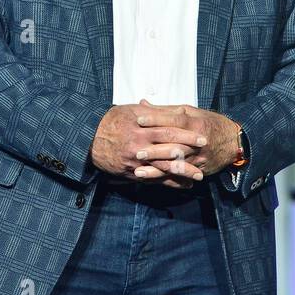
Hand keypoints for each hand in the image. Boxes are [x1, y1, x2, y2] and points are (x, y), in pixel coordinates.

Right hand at [90, 101, 207, 187]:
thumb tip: (171, 109)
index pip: (169, 131)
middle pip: (169, 151)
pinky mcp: (131, 173)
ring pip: (163, 168)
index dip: (187, 135)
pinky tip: (182, 185)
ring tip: (198, 176)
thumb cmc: (110, 121)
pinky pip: (153, 180)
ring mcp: (136, 161)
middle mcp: (139, 146)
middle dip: (189, 155)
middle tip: (206, 158)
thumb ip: (151, 111)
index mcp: (141, 128)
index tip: (202, 137)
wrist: (88, 139)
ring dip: (182, 173)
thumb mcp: (130, 111)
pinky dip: (168, 183)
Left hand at [132, 100, 239, 187]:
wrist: (234, 142)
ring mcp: (198, 157)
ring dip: (156, 170)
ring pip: (175, 164)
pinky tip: (152, 182)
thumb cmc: (209, 123)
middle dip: (154, 149)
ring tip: (138, 171)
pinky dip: (165, 180)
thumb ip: (166, 110)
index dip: (156, 119)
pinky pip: (180, 176)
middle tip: (135, 151)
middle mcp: (197, 140)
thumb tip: (143, 104)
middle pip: (174, 144)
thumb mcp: (191, 112)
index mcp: (195, 122)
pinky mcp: (198, 169)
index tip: (139, 120)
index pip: (174, 120)